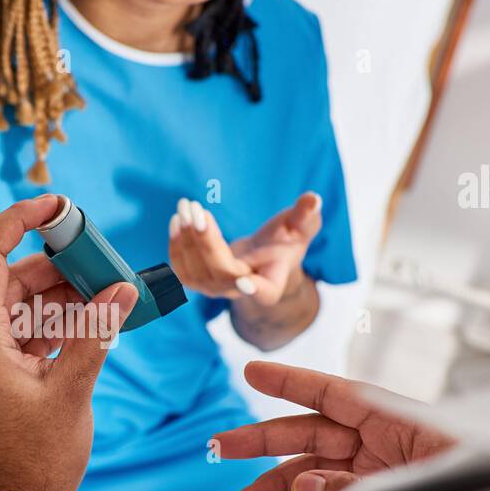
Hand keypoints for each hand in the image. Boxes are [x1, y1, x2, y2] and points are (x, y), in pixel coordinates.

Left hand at [0, 194, 138, 490]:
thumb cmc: (32, 463)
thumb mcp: (72, 394)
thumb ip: (96, 334)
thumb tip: (120, 290)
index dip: (19, 218)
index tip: (58, 205)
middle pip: (11, 280)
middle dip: (60, 267)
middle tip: (107, 264)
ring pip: (19, 308)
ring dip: (62, 299)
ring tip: (108, 297)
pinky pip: (20, 335)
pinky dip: (53, 326)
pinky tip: (92, 325)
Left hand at [168, 193, 322, 305]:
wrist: (262, 260)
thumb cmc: (285, 243)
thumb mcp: (300, 229)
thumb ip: (305, 216)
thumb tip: (313, 199)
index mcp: (271, 285)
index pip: (264, 292)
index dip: (254, 289)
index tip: (245, 282)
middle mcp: (240, 292)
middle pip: (220, 272)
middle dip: (206, 240)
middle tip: (197, 209)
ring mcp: (216, 290)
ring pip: (196, 271)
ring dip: (187, 238)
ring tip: (186, 207)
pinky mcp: (199, 281)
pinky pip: (182, 269)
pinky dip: (176, 244)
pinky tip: (178, 219)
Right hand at [213, 361, 457, 490]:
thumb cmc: (482, 481)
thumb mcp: (413, 482)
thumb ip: (351, 487)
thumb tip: (297, 487)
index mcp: (392, 417)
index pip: (329, 392)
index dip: (288, 381)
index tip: (250, 370)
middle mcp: (382, 438)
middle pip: (310, 432)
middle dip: (264, 442)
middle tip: (219, 449)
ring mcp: (382, 467)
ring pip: (317, 469)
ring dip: (281, 485)